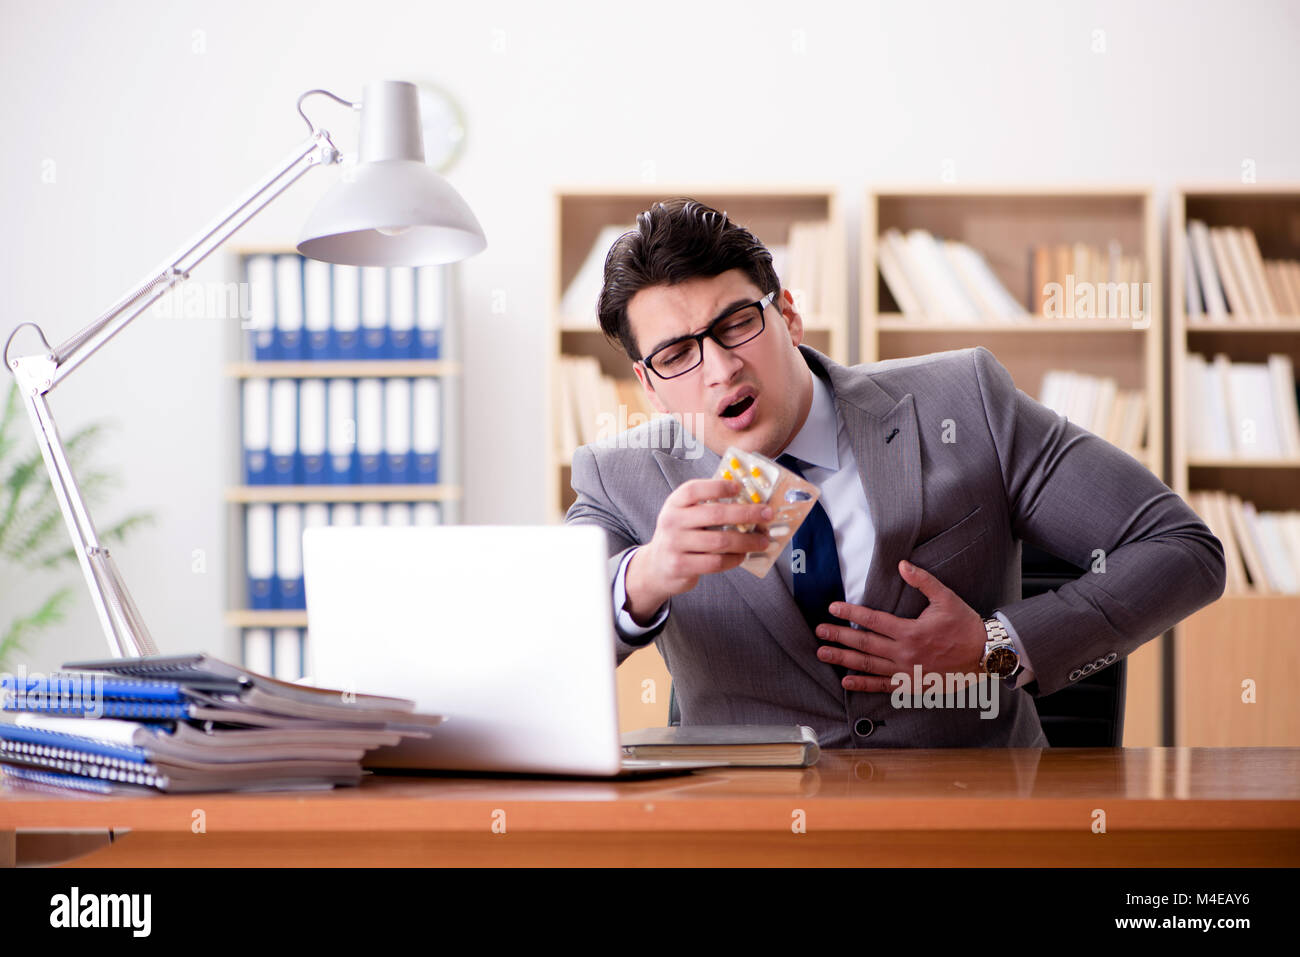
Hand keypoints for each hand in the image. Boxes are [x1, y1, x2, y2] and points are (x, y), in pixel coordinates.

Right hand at [624, 478, 772, 623]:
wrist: (656, 567)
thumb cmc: (680, 536)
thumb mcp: (684, 516)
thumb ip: (707, 507)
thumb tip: (748, 502)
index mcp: (674, 504)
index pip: (695, 489)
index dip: (718, 486)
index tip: (740, 487)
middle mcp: (672, 521)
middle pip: (715, 514)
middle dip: (746, 513)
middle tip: (767, 514)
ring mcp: (675, 544)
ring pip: (720, 541)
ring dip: (747, 541)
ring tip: (762, 540)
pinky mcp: (681, 566)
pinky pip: (715, 562)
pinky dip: (734, 559)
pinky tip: (743, 556)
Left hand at [813, 559, 986, 692]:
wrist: (985, 656)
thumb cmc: (965, 625)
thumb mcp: (946, 598)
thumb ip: (922, 581)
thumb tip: (902, 564)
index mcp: (911, 630)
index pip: (873, 620)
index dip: (850, 613)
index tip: (832, 608)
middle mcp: (904, 652)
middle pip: (864, 644)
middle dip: (839, 636)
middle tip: (819, 631)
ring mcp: (906, 670)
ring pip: (868, 665)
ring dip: (843, 659)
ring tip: (823, 654)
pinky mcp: (911, 684)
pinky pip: (882, 686)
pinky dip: (863, 684)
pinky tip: (846, 681)